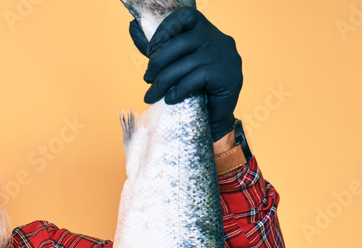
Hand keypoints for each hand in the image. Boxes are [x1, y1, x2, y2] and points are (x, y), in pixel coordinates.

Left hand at [129, 8, 241, 140]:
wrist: (214, 118)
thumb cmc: (192, 90)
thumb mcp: (173, 65)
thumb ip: (157, 48)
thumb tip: (132, 27)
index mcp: (206, 31)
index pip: (186, 16)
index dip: (164, 29)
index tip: (150, 50)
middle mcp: (219, 39)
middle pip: (181, 43)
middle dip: (158, 62)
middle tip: (148, 79)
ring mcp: (226, 56)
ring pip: (187, 63)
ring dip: (164, 81)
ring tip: (153, 95)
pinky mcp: (228, 75)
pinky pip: (198, 77)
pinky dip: (180, 89)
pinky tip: (171, 99)